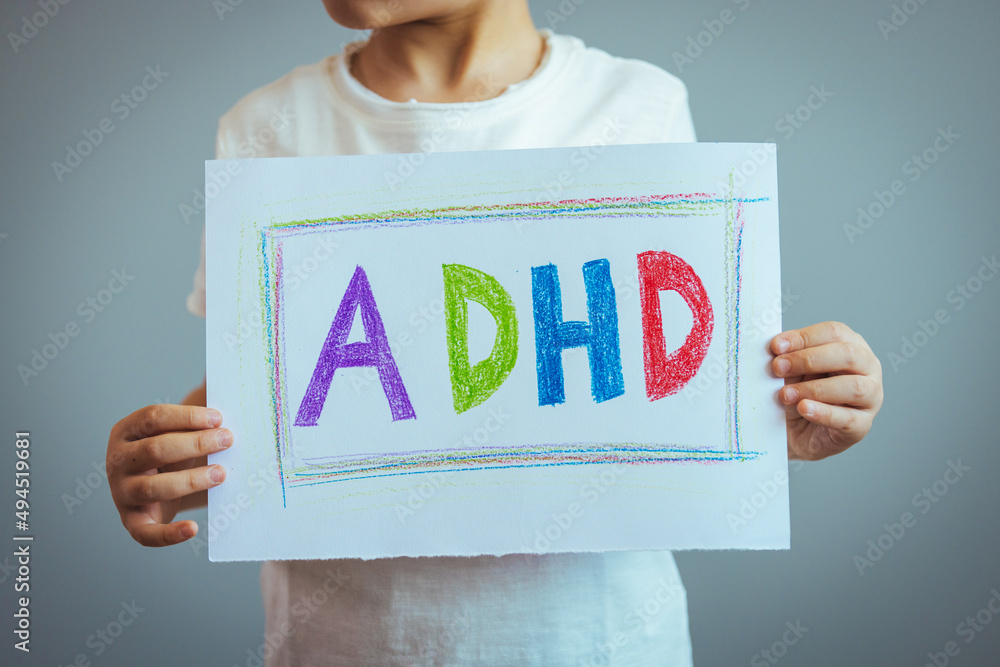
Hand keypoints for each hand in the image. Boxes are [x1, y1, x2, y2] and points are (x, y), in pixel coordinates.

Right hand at [107, 405, 230, 546]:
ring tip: (222, 473)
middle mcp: (118, 460)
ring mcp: (122, 493)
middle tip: (229, 440)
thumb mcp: (181, 428)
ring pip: (154, 487)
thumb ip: (199, 408)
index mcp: (127, 431)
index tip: (219, 418)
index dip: (187, 417)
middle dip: (195, 444)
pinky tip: (192, 529)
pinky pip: (146, 533)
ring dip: (191, 480)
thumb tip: (219, 377)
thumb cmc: (175, 452)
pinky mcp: (132, 522)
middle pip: (156, 449)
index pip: (153, 417)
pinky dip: (169, 534)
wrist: (159, 489)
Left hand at [770, 321, 882, 460]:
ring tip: (786, 395)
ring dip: (814, 389)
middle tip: (778, 368)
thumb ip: (788, 358)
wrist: (796, 433)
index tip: (776, 346)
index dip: (804, 337)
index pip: (834, 332)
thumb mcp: (791, 372)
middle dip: (809, 359)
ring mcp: (871, 398)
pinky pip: (848, 419)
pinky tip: (804, 409)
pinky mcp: (862, 425)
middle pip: (848, 354)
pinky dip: (824, 413)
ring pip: (854, 387)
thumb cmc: (798, 394)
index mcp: (851, 345)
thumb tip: (774, 348)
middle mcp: (868, 368)